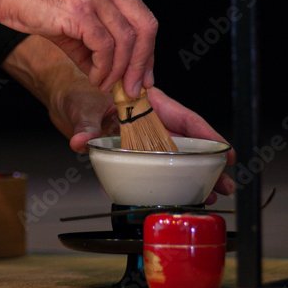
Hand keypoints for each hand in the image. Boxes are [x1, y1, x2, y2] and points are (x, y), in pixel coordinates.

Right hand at [0, 0, 156, 96]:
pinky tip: (94, 77)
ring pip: (125, 40)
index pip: (143, 17)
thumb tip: (103, 72)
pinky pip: (103, 47)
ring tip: (107, 85)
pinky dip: (102, 69)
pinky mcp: (77, 11)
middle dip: (141, 63)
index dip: (147, 50)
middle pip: (144, 27)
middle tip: (134, 88)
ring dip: (119, 71)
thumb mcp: (68, 14)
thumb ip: (89, 42)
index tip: (143, 74)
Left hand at [3, 37, 233, 205]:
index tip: (225, 152)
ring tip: (208, 195)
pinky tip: (176, 194)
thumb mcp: (81, 107)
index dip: (208, 135)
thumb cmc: (76, 92)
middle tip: (224, 184)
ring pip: (173, 156)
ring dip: (191, 175)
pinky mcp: (131, 149)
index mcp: (145, 102)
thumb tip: (81, 141)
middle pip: (186, 141)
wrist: (62, 97)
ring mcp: (141, 135)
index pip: (184, 117)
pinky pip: (152, 166)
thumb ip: (85, 125)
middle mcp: (148, 119)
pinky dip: (164, 180)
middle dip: (207, 163)